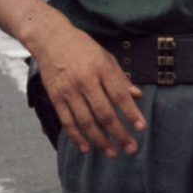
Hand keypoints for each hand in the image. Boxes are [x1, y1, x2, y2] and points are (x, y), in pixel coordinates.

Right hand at [27, 24, 145, 157]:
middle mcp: (86, 81)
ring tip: (112, 153)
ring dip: (100, 140)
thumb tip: (137, 96)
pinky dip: (77, 137)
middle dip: (119, 134)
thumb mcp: (106, 57)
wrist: (51, 39)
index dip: (131, 113)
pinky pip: (67, 122)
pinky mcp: (55, 97)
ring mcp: (69, 90)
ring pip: (86, 122)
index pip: (120, 96)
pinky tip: (87, 148)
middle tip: (131, 148)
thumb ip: (121, 79)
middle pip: (104, 113)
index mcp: (102, 69)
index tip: (141, 128)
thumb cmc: (83, 48)